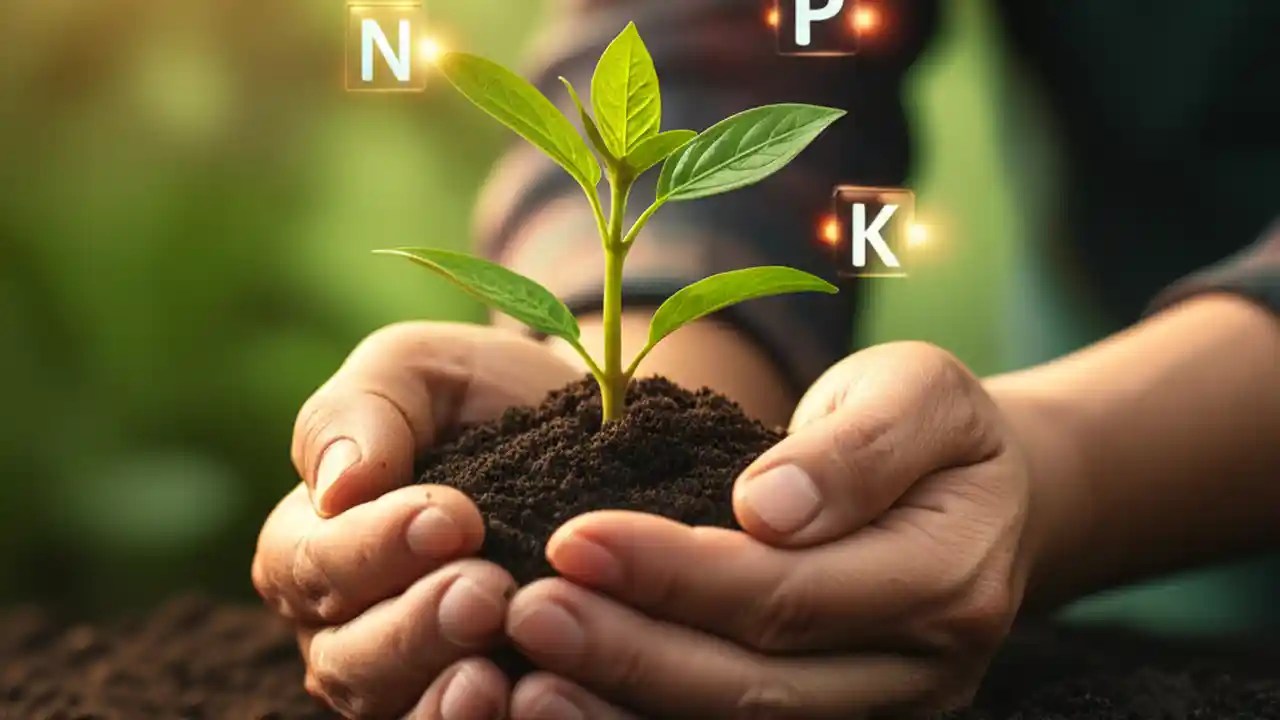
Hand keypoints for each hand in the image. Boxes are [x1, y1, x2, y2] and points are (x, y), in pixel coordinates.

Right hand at [252, 322, 579, 718]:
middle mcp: (345, 624)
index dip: (373, 548)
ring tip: (495, 676)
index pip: (312, 564)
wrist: (583, 431)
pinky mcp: (475, 695)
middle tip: (485, 593)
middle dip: (414, 628)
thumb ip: (362, 411)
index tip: (453, 518)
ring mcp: (406, 674)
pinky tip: (516, 702)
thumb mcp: (421, 370)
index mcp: (312, 541)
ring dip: (442, 698)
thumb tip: (334, 486)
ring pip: (394, 708)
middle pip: (347, 657)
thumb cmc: (481, 395)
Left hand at [504, 342, 1038, 718]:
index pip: (791, 592)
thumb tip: (768, 506)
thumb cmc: (937, 429)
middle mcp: (920, 671)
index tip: (575, 538)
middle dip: (630, 653)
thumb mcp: (922, 393)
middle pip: (757, 684)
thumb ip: (859, 446)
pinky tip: (568, 702)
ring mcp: (881, 711)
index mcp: (948, 581)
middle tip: (526, 612)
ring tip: (524, 680)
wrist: (986, 495)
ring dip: (625, 709)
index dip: (677, 573)